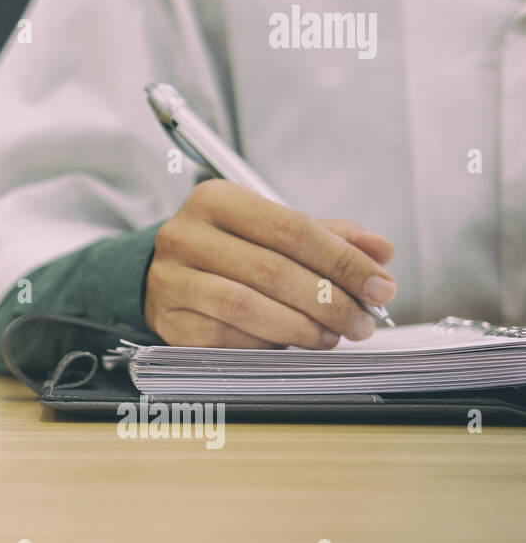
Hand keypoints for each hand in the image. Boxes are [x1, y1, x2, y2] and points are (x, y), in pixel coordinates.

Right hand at [144, 179, 396, 348]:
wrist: (162, 272)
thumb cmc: (228, 249)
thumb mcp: (273, 229)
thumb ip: (328, 237)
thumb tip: (381, 252)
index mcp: (216, 199)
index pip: (291, 228)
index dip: (342, 261)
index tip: (379, 286)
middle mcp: (185, 234)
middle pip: (271, 270)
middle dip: (328, 301)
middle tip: (361, 322)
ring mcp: (171, 278)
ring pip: (246, 307)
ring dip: (301, 327)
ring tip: (331, 336)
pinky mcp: (168, 319)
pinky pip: (224, 338)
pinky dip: (265, 343)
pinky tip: (288, 343)